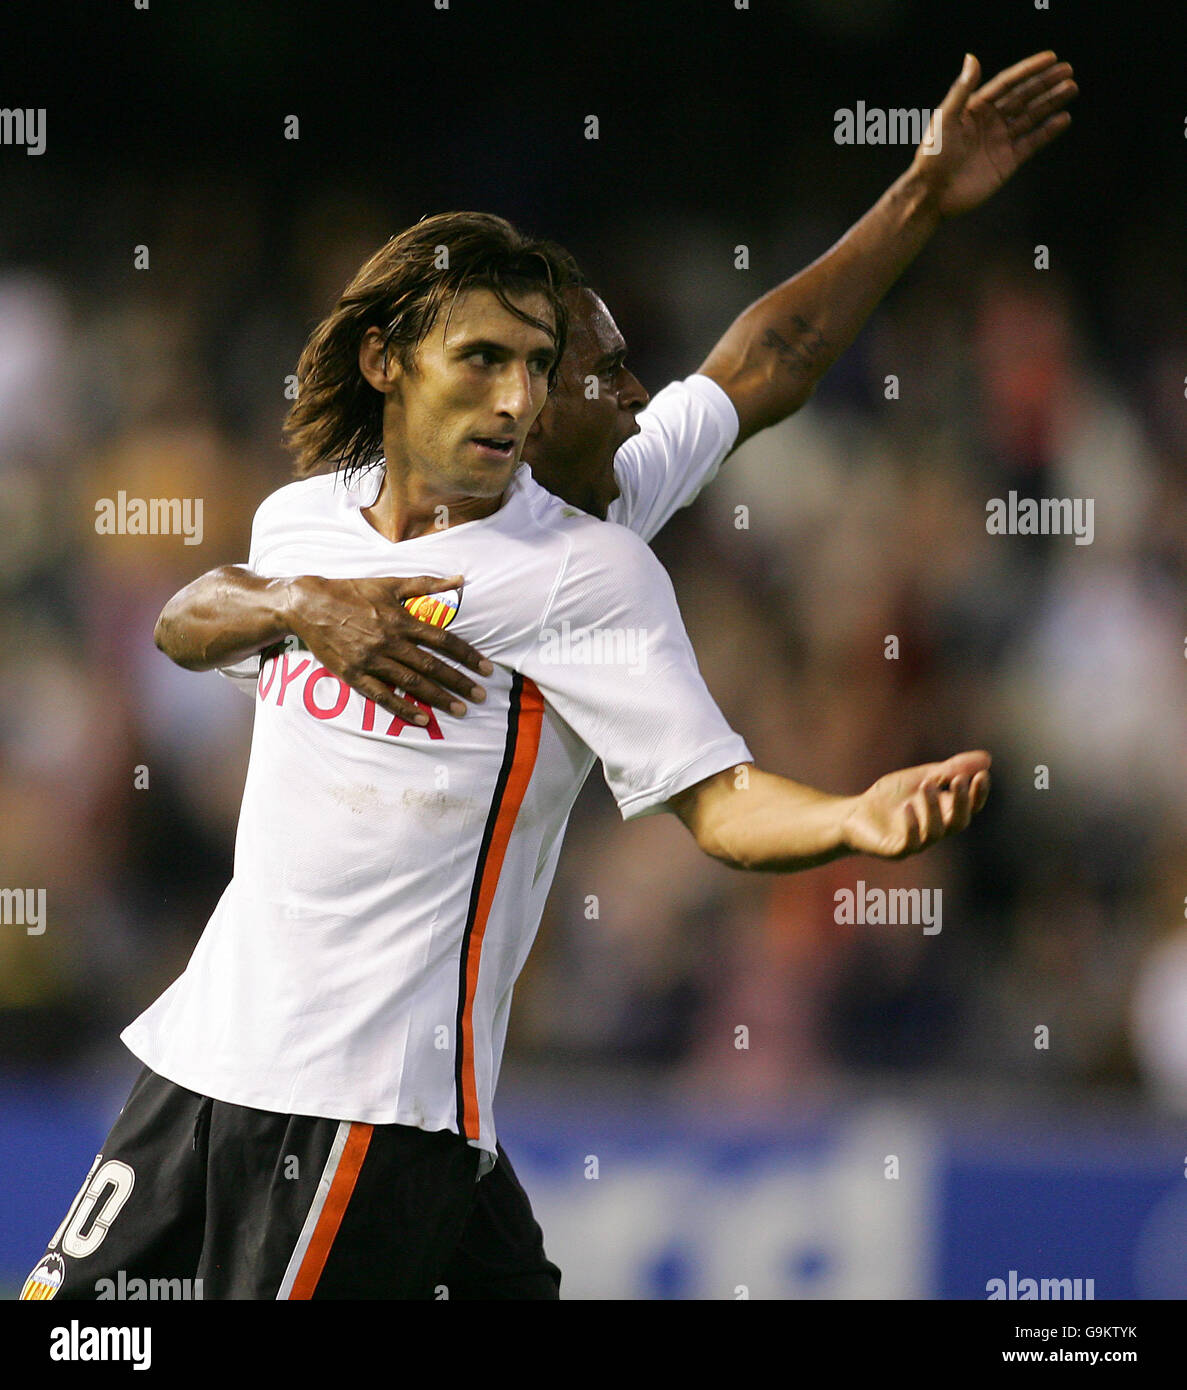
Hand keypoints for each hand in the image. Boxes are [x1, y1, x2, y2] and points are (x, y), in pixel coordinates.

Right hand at [284, 573, 491, 724]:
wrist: (308, 604)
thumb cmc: (352, 592)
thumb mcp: (390, 583)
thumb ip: (427, 584)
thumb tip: (460, 580)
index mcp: (401, 619)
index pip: (443, 640)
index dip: (467, 655)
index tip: (486, 668)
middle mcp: (389, 641)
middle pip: (432, 665)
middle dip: (459, 681)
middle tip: (481, 696)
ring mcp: (371, 660)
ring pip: (411, 682)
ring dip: (438, 698)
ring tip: (461, 710)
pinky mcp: (354, 674)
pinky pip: (383, 696)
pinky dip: (403, 708)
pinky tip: (423, 720)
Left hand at [841, 750, 990, 859]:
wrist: (855, 814)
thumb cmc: (891, 797)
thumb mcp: (921, 777)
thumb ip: (949, 769)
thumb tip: (987, 759)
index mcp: (945, 813)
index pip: (970, 807)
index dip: (978, 794)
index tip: (982, 775)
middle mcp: (936, 830)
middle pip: (959, 821)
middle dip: (962, 801)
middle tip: (959, 780)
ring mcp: (917, 842)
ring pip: (935, 831)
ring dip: (933, 808)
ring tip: (925, 785)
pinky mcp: (896, 851)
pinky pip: (910, 843)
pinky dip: (911, 825)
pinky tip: (907, 807)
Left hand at [914, 52, 1076, 218]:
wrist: (932, 195)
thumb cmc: (932, 156)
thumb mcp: (944, 119)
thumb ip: (961, 90)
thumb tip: (972, 58)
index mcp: (976, 108)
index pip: (1008, 83)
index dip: (1029, 70)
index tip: (1050, 58)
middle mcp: (990, 122)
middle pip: (1024, 97)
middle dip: (1046, 83)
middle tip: (1067, 70)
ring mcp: (1000, 141)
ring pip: (1031, 117)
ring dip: (1051, 103)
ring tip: (1071, 88)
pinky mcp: (1007, 162)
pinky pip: (1032, 143)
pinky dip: (1048, 131)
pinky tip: (1063, 119)